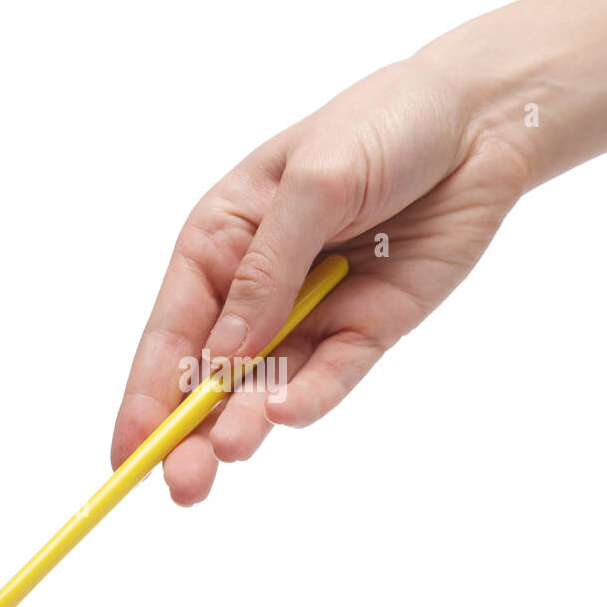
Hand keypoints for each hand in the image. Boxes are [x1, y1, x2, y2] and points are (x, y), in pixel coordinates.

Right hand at [110, 51, 530, 503]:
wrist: (479, 122)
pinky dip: (308, 397)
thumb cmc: (381, 125)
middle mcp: (257, 287)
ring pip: (265, 386)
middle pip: (210, 373)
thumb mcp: (312, 183)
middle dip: (188, 430)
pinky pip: (333, 375)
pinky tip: (282, 416)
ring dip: (242, 423)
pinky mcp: (367, 329)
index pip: (170, 328)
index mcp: (220, 240)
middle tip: (180, 484)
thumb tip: (221, 353)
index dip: (145, 393)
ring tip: (223, 458)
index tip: (127, 453)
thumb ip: (267, 269)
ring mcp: (311, 312)